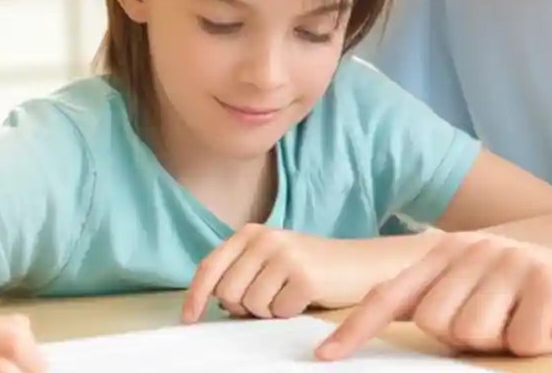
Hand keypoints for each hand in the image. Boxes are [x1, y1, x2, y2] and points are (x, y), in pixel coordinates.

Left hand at [182, 224, 370, 321]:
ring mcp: (285, 256)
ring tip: (288, 294)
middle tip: (268, 300)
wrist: (361, 264)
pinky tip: (304, 297)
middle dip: (242, 306)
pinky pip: (278, 312)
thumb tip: (211, 300)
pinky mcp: (305, 276)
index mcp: (251, 233)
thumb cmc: (311, 268)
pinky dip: (289, 312)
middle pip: (227, 292)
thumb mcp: (270, 260)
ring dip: (268, 310)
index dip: (195, 296)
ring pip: (252, 305)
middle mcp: (266, 239)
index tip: (189, 318)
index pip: (210, 266)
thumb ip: (240, 272)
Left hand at [314, 235, 551, 359]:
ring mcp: (512, 262)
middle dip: (467, 339)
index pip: (394, 293)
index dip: (358, 327)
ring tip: (529, 324)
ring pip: (474, 335)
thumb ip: (441, 301)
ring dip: (505, 343)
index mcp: (453, 251)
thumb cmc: (538, 299)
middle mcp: (478, 249)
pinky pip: (520, 343)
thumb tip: (388, 321)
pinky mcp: (546, 284)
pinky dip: (538, 345)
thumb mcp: (483, 292)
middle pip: (436, 323)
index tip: (326, 356)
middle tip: (505, 324)